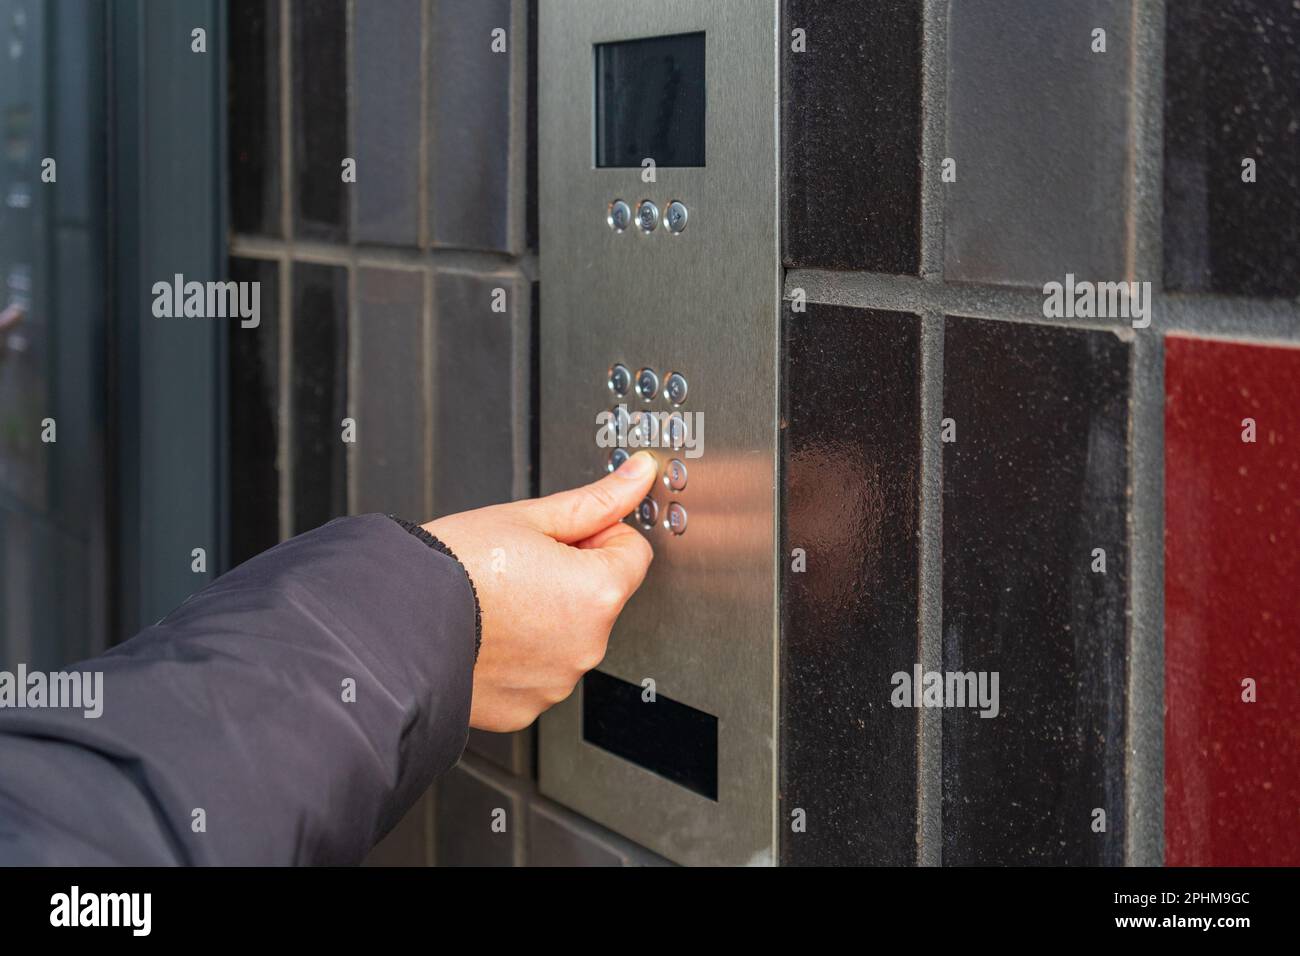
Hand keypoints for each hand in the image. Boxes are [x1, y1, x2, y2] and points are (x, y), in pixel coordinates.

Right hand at [423, 452, 657, 731]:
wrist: (392, 624)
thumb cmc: (451, 569)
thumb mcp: (526, 518)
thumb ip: (594, 500)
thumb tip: (636, 476)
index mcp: (597, 592)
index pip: (633, 552)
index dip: (597, 535)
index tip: (561, 536)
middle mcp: (587, 644)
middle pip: (600, 596)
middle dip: (570, 577)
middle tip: (518, 565)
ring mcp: (556, 681)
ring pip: (568, 636)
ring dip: (545, 618)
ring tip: (496, 601)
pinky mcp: (526, 708)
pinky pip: (538, 673)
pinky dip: (520, 656)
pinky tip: (489, 635)